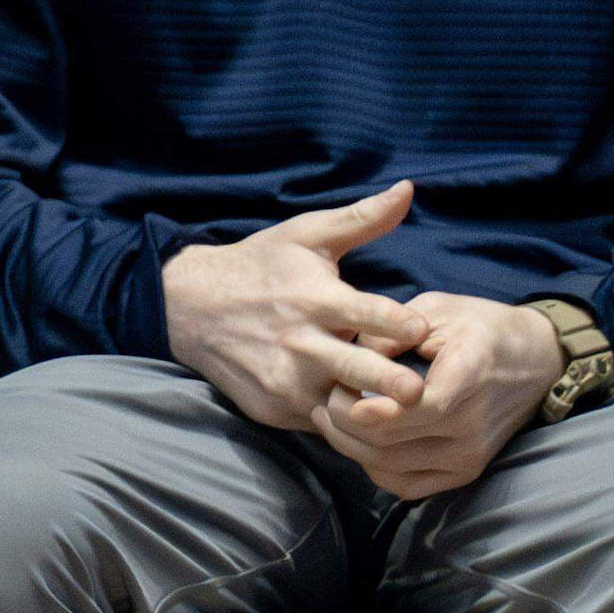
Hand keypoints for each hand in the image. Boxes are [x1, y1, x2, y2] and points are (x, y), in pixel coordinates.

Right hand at [162, 183, 428, 431]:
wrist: (191, 307)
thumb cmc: (261, 265)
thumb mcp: (307, 235)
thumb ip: (362, 218)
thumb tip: (408, 189)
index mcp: (315, 298)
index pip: (363, 313)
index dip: (394, 322)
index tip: (422, 328)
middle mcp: (301, 344)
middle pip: (353, 369)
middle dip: (387, 382)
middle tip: (421, 392)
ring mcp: (286, 382)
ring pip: (338, 407)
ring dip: (371, 411)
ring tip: (409, 421)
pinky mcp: (275, 409)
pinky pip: (320, 423)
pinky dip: (345, 423)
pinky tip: (374, 422)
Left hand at [315, 292, 561, 499]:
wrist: (537, 361)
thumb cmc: (482, 327)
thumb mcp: (436, 309)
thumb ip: (389, 334)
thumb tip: (349, 358)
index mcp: (467, 376)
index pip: (405, 411)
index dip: (358, 407)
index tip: (335, 388)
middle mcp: (470, 424)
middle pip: (387, 442)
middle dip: (343, 424)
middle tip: (325, 400)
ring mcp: (470, 454)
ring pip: (391, 468)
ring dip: (352, 447)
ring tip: (333, 420)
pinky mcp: (467, 471)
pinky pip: (408, 486)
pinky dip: (376, 469)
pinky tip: (362, 445)